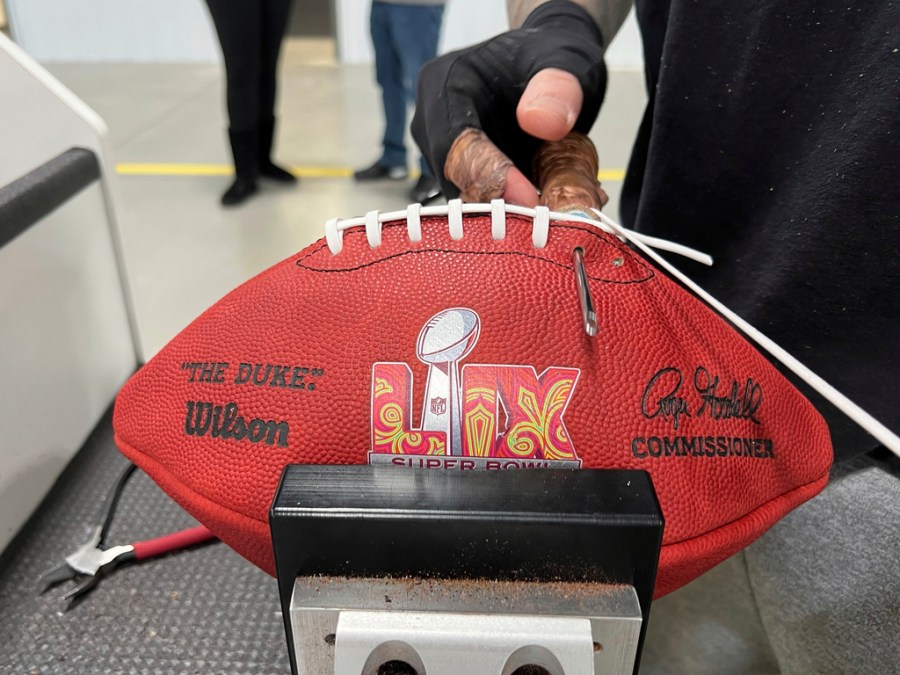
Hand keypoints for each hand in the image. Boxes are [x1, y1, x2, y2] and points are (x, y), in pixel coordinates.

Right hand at [411, 1, 607, 206]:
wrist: (553, 67)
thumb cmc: (552, 57)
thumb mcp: (566, 62)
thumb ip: (558, 88)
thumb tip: (537, 121)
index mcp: (444, 85)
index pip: (455, 145)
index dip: (490, 178)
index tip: (530, 202)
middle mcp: (432, 124)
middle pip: (455, 181)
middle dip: (502, 205)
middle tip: (549, 221)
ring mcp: (445, 153)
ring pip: (470, 198)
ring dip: (511, 212)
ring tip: (558, 209)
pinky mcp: (463, 175)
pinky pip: (484, 202)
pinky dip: (515, 209)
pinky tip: (550, 204)